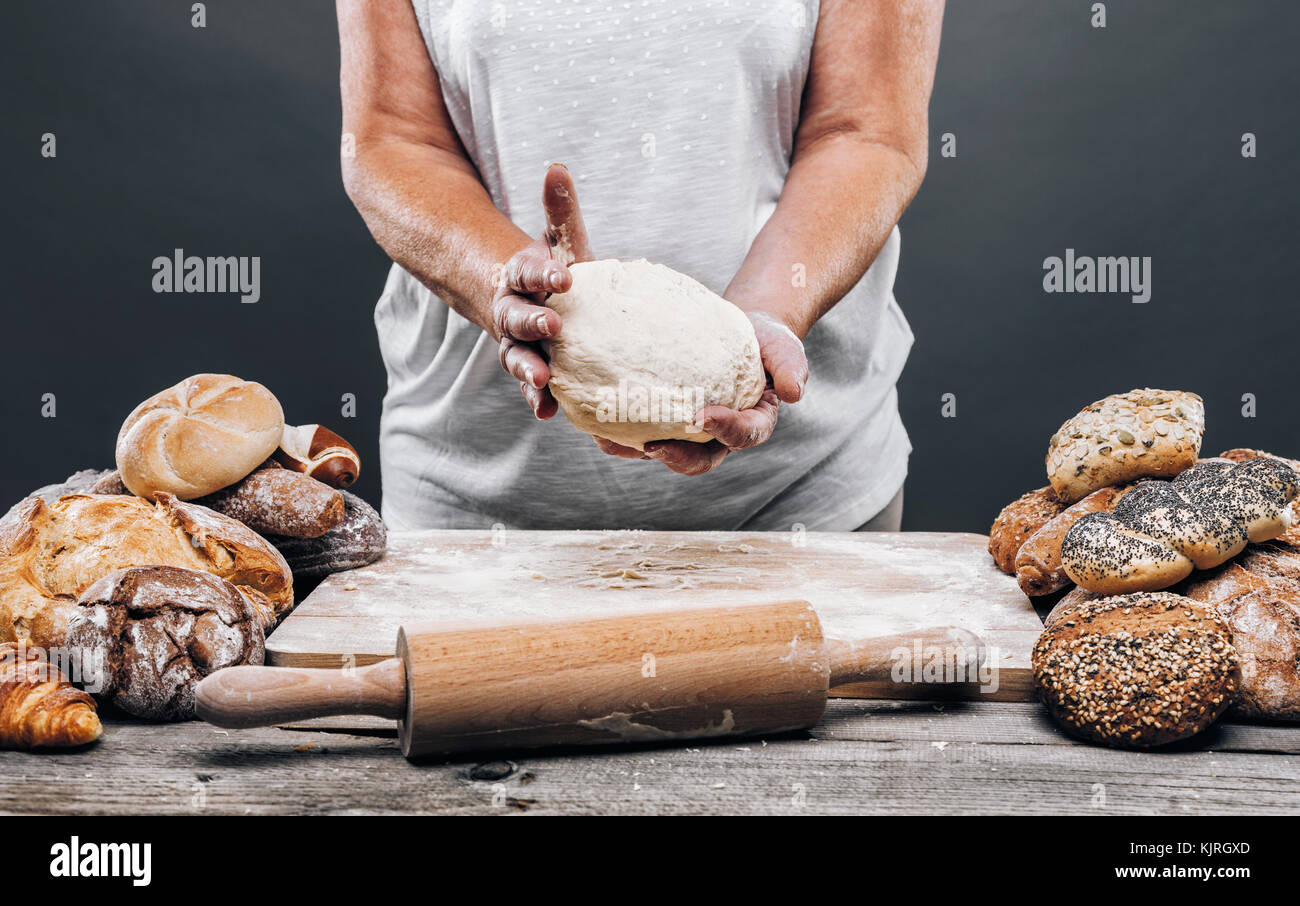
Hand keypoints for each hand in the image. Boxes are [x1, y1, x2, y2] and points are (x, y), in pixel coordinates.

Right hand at [491, 163, 593, 418]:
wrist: (527, 303)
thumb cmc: (554, 273)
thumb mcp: (560, 242)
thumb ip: (560, 211)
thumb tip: (558, 168)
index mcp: (521, 277)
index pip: (529, 272)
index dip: (543, 273)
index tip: (564, 275)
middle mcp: (513, 312)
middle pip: (517, 317)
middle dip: (534, 322)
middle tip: (554, 326)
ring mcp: (517, 343)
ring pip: (517, 355)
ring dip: (529, 368)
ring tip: (544, 379)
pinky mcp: (531, 369)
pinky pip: (532, 385)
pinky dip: (537, 398)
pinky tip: (549, 411)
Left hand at [595, 310, 808, 475]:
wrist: (738, 331)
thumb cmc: (763, 340)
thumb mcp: (784, 346)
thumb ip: (792, 366)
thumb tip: (794, 393)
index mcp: (752, 423)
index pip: (743, 435)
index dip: (724, 430)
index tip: (702, 415)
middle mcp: (719, 436)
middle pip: (700, 459)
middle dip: (675, 457)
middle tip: (652, 446)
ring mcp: (689, 432)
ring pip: (665, 451)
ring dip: (637, 451)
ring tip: (608, 440)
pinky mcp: (665, 420)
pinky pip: (642, 431)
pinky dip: (620, 431)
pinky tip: (595, 419)